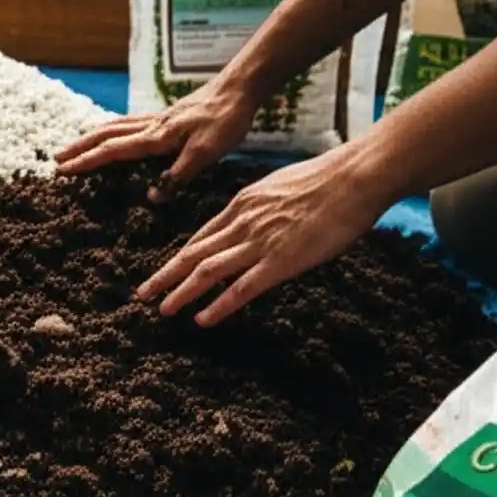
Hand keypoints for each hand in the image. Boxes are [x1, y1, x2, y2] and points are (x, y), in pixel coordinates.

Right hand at [55, 81, 259, 201]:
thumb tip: (151, 198)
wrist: (240, 89)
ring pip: (116, 126)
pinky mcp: (168, 116)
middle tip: (57, 158)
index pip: (112, 150)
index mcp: (156, 137)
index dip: (86, 161)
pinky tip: (114, 133)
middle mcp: (151, 126)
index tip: (63, 170)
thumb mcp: (205, 154)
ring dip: (92, 136)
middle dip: (80, 147)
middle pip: (106, 135)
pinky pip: (130, 122)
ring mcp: (158, 119)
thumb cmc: (225, 121)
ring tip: (76, 144)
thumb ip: (177, 176)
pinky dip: (113, 129)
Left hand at [136, 147, 395, 325]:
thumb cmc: (328, 178)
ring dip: (181, 293)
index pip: (203, 235)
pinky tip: (202, 320)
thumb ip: (264, 206)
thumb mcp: (281, 186)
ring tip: (163, 310)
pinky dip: (218, 306)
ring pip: (207, 272)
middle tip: (143, 294)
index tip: (166, 270)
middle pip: (194, 253)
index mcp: (243, 203)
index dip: (181, 256)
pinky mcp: (279, 262)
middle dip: (165, 275)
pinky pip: (240, 289)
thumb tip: (263, 217)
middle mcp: (242, 223)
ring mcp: (258, 242)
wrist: (354, 176)